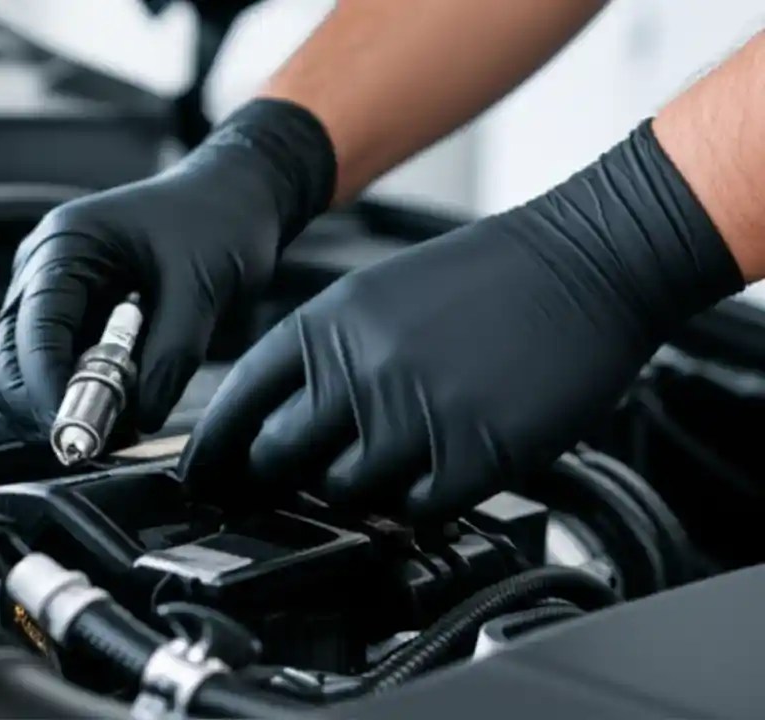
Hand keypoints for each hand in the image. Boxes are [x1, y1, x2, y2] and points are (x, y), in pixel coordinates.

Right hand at [0, 100, 334, 436]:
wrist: (232, 196)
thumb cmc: (217, 221)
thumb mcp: (203, 286)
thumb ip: (171, 354)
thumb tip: (142, 417)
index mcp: (66, 245)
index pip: (34, 330)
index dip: (46, 389)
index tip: (76, 433)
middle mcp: (42, 267)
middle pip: (11, 360)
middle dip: (46, 406)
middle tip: (98, 443)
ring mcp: (49, 291)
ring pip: (24, 372)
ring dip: (62, 405)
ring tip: (118, 426)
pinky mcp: (68, 314)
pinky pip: (55, 368)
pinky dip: (79, 396)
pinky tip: (121, 407)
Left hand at [180, 121, 741, 519]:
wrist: (584, 262)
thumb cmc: (479, 279)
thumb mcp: (374, 297)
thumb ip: (320, 355)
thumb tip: (271, 421)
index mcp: (327, 323)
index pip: (239, 400)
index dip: (213, 447)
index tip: (203, 475)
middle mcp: (360, 370)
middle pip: (275, 457)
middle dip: (273, 477)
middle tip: (284, 485)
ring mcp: (414, 415)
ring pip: (341, 491)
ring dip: (354, 489)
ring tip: (387, 459)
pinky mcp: (471, 456)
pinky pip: (411, 510)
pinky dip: (414, 502)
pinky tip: (433, 470)